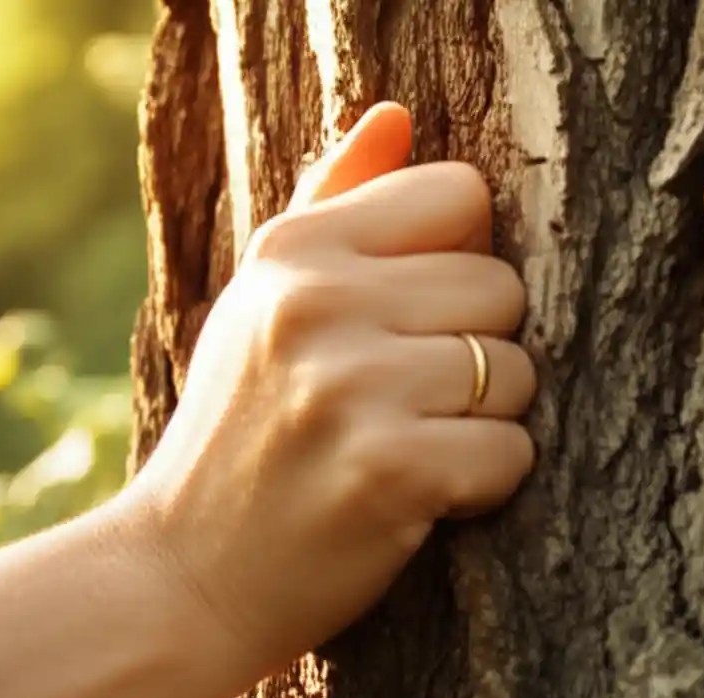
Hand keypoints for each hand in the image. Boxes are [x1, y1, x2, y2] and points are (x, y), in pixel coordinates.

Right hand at [116, 102, 535, 671]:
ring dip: (484, 421)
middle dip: (478, 349)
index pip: (463, 195)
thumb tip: (400, 116)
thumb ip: (333, 200)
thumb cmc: (239, 428)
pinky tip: (419, 496)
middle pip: (504, 288)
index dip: (460, 261)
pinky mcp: (390, 471)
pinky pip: (512, 452)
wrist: (184, 574)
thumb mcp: (261, 298)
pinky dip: (484, 484)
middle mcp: (318, 302)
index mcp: (294, 248)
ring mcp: (352, 386)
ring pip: (519, 373)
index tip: (415, 316)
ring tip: (410, 444)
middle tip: (408, 398)